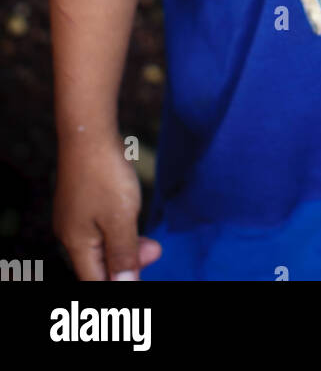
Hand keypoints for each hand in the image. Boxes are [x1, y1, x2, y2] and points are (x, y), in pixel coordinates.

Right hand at [53, 132, 161, 280]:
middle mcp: (69, 233)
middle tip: (157, 250)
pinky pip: (98, 226)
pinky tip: (130, 217)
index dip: (120, 283)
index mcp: (76, 244)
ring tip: (151, 240)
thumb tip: (124, 284)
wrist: (89, 131)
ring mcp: (73, 215)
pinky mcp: (80, 199)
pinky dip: (118, 229)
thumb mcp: (121, 218)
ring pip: (100, 244)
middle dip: (128, 263)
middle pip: (98, 264)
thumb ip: (123, 254)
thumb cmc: (105, 174)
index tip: (145, 269)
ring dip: (126, 245)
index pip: (95, 281)